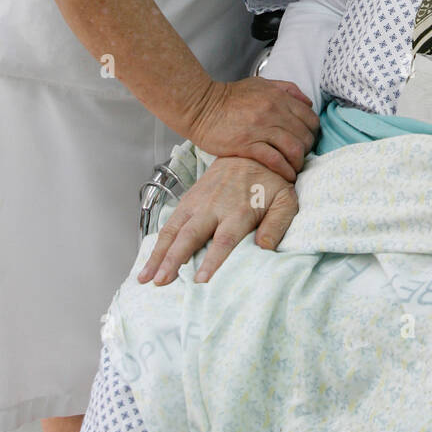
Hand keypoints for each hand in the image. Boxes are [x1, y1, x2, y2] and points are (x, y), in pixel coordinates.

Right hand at [137, 157, 297, 285]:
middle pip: (190, 235)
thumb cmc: (270, 183)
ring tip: (145, 277)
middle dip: (174, 259)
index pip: (224, 239)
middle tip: (161, 281)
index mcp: (239, 210)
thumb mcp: (285, 200)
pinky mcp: (188, 200)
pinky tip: (148, 260)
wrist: (250, 151)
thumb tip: (265, 248)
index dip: (212, 260)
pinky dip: (157, 242)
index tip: (201, 280)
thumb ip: (278, 224)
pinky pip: (169, 222)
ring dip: (158, 254)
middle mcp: (213, 207)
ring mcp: (197, 203)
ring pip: (173, 230)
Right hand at [184, 77, 318, 180]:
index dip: (313, 132)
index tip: (308, 140)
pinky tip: (286, 175)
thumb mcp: (261, 84)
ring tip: (294, 168)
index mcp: (278, 97)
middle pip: (304, 136)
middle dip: (307, 150)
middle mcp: (273, 112)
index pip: (310, 118)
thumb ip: (286, 89)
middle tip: (301, 156)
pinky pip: (275, 160)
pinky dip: (285, 170)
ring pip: (293, 149)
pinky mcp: (247, 145)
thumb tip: (307, 102)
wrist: (201, 107)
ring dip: (298, 162)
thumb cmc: (230, 97)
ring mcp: (261, 129)